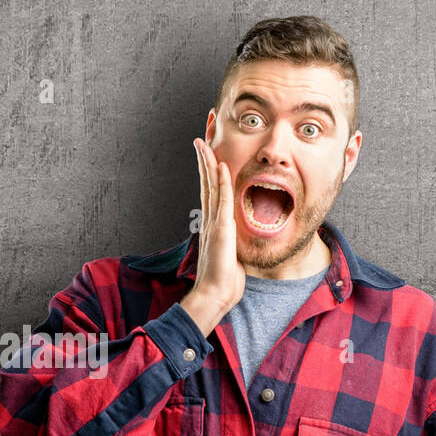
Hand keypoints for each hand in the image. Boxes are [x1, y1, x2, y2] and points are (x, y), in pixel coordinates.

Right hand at [180, 137, 244, 334]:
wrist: (215, 295)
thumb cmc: (224, 282)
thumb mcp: (231, 259)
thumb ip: (232, 247)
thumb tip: (237, 247)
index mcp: (213, 226)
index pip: (210, 194)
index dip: (208, 174)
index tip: (208, 157)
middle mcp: (210, 220)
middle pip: (206, 184)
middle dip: (203, 161)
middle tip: (199, 140)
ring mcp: (214, 224)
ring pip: (211, 187)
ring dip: (208, 163)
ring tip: (203, 143)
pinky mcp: (221, 230)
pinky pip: (223, 200)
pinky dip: (222, 182)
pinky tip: (221, 166)